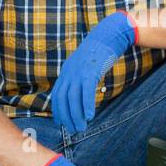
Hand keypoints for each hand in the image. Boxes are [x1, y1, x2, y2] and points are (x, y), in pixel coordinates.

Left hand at [49, 11, 136, 133]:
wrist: (108, 35)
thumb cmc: (99, 52)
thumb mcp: (84, 65)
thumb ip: (80, 78)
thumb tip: (81, 94)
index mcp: (66, 71)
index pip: (57, 95)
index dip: (58, 111)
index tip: (62, 123)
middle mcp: (69, 72)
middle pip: (62, 99)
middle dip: (66, 117)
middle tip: (73, 130)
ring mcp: (78, 71)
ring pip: (72, 98)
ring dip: (76, 116)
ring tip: (81, 128)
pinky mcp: (90, 71)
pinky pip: (86, 92)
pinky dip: (87, 105)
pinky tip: (90, 116)